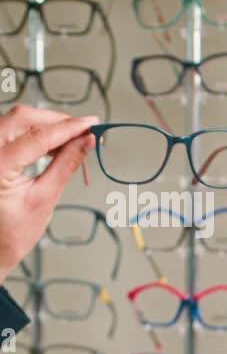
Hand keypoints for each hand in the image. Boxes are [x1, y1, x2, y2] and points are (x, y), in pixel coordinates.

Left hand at [0, 105, 97, 282]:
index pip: (37, 136)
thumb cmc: (10, 235)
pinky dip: (32, 132)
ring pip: (15, 120)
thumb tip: (86, 142)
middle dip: (56, 122)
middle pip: (23, 118)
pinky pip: (9, 130)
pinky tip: (50, 144)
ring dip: (44, 126)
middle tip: (83, 130)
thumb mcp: (44, 199)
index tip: (90, 124)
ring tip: (70, 140)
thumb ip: (66, 165)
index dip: (68, 128)